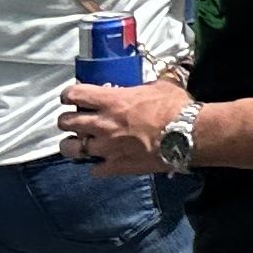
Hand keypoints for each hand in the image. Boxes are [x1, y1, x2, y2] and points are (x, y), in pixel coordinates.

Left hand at [60, 79, 183, 172]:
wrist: (187, 135)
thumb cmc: (175, 108)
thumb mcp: (161, 86)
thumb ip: (145, 85)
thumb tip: (149, 82)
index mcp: (111, 101)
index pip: (74, 94)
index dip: (68, 95)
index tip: (72, 97)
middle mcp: (102, 124)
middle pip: (65, 122)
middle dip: (67, 120)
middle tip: (75, 120)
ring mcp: (106, 148)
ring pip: (71, 148)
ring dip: (72, 145)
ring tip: (79, 143)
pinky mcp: (115, 166)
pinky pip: (94, 169)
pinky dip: (96, 165)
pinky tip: (102, 162)